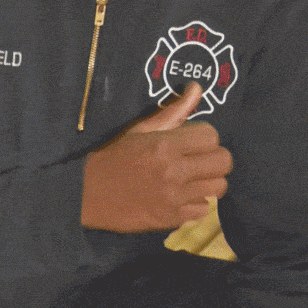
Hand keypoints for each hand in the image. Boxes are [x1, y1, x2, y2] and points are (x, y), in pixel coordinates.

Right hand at [80, 82, 232, 232]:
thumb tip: (198, 87)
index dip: (203, 137)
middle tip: (197, 161)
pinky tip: (179, 198)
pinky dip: (194, 203)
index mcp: (164, 145)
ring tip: (190, 180)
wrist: (83, 195)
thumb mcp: (137, 130)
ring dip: (208, 181)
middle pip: (223, 162)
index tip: (191, 141)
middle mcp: (173, 172)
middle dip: (214, 158)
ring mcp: (173, 198)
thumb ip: (172, 112)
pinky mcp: (170, 219)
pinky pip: (203, 209)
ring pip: (218, 187)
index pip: (212, 136)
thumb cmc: (110, 158)